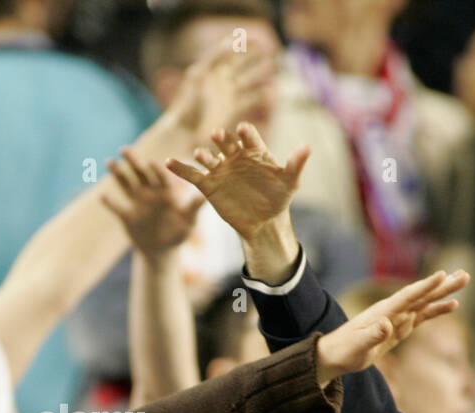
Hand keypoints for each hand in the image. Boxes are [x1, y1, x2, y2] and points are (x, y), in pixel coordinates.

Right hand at [101, 147, 204, 258]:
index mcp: (165, 192)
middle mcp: (150, 193)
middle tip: (124, 149)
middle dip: (132, 161)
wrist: (162, 250)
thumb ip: (193, 209)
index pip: (160, 177)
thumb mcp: (188, 222)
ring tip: (110, 162)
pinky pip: (117, 208)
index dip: (155, 170)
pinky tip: (103, 196)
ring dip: (118, 173)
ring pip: (126, 184)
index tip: (151, 163)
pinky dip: (110, 203)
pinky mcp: (127, 216)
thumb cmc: (178, 233)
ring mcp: (137, 203)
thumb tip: (205, 196)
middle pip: (140, 174)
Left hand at [165, 44, 274, 142]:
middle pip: (240, 63)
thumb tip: (231, 41)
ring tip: (271, 66)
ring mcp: (227, 94)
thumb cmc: (188, 104)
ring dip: (259, 73)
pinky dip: (260, 96)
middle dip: (253, 56)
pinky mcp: (231, 109)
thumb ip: (215, 59)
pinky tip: (270, 94)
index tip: (258, 39)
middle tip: (269, 50)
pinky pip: (249, 100)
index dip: (243, 44)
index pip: (229, 51)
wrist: (184, 131)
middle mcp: (220, 79)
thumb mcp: (200, 76)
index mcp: (211, 69)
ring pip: (247, 80)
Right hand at [166, 123, 308, 241]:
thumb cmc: (277, 197)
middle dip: (222, 139)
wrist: (263, 221)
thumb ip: (295, 164)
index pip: (249, 138)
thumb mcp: (289, 182)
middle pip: (226, 144)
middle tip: (217, 134)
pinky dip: (179, 169)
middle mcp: (235, 156)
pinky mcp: (208, 185)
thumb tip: (307, 147)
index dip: (246, 134)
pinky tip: (167, 163)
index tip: (244, 129)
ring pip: (208, 159)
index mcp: (254, 151)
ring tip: (199, 154)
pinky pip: (191, 175)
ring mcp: (220, 169)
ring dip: (203, 155)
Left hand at [316, 269, 469, 385]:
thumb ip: (373, 335)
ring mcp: (397, 318)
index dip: (424, 286)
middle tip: (465, 274)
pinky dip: (437, 310)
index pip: (407, 296)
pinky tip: (453, 306)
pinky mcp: (399, 327)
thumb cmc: (344, 351)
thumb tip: (387, 324)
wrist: (334, 356)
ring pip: (425, 302)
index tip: (442, 274)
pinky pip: (422, 316)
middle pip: (421, 294)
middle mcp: (392, 310)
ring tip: (464, 280)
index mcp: (383, 312)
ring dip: (444, 292)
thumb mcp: (357, 346)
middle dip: (442, 285)